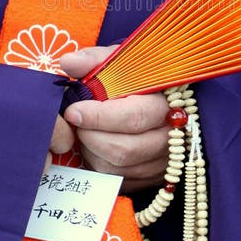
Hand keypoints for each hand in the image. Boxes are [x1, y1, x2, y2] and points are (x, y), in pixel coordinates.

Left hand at [57, 46, 169, 192]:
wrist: (163, 99)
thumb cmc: (140, 78)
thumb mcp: (122, 61)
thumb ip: (95, 60)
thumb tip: (69, 62)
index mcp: (167, 102)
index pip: (133, 117)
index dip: (99, 117)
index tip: (74, 111)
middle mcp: (171, 135)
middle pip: (124, 149)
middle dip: (90, 136)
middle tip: (76, 122)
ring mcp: (164, 161)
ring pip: (118, 168)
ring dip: (92, 152)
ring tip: (86, 131)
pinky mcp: (154, 178)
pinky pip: (119, 180)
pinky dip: (100, 165)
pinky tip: (96, 146)